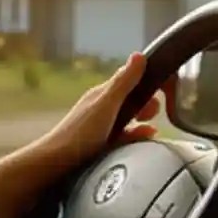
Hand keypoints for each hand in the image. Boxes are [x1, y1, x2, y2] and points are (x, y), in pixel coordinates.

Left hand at [38, 51, 160, 165]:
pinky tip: (143, 140)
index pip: (130, 79)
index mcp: (103, 93)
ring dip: (143, 122)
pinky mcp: (103, 143)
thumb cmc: (82, 132)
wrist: (58, 163)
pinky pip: (125, 136)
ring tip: (150, 131)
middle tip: (150, 117)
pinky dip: (136, 136)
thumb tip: (139, 55)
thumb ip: (124, 82)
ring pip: (130, 119)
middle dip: (147, 106)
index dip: (147, 83)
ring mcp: (102, 125)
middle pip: (132, 100)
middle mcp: (103, 106)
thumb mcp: (107, 104)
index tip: (159, 94)